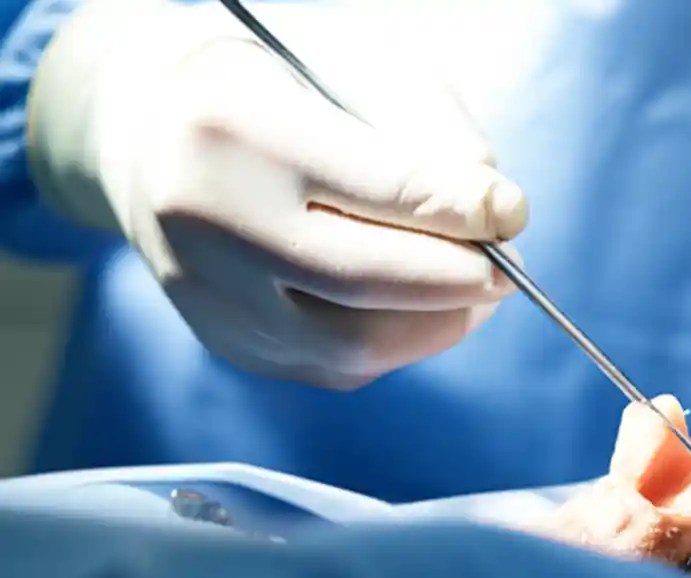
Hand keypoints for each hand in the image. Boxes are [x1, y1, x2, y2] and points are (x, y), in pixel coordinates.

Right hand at [29, 0, 527, 388]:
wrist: (148, 132)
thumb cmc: (268, 87)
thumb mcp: (344, 66)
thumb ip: (427, 129)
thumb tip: (497, 214)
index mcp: (236, 130)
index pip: (380, 189)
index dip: (463, 211)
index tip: (512, 212)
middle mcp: (208, 220)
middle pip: (365, 281)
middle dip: (458, 279)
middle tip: (507, 267)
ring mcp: (207, 293)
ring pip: (352, 346)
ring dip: (436, 324)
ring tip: (475, 290)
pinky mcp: (224, 342)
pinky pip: (333, 367)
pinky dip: (396, 343)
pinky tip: (421, 309)